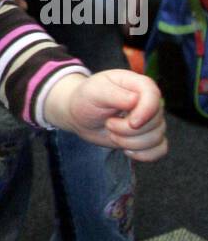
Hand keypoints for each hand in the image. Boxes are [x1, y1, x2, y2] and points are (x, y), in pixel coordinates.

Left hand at [49, 69, 166, 160]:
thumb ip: (114, 94)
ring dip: (130, 143)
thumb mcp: (95, 92)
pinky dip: (145, 155)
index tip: (131, 123)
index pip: (154, 97)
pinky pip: (160, 149)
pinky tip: (127, 150)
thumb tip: (135, 100)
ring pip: (156, 138)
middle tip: (108, 124)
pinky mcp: (147, 137)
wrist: (80, 115)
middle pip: (155, 122)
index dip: (146, 112)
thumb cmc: (87, 98)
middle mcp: (149, 103)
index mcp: (140, 86)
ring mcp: (150, 121)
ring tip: (112, 133)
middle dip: (128, 131)